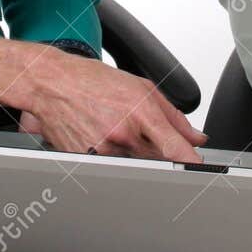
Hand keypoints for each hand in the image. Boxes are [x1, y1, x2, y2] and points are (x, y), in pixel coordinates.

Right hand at [0, 39, 207, 162]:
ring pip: (134, 164)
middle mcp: (123, 134)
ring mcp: (104, 150)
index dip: (190, 163)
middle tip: (143, 133)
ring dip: (134, 153)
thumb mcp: (140, 87)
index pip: (174, 148)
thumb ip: (174, 115)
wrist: (52, 83)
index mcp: (140, 113)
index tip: (199, 171)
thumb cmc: (92, 80)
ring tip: (115, 128)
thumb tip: (196, 137)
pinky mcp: (87, 161)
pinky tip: (100, 135)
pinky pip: (111, 166)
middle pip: (157, 158)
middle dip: (159, 151)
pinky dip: (112, 156)